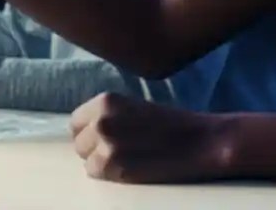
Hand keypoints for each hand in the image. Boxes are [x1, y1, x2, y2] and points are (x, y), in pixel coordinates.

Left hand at [70, 92, 232, 182]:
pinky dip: (109, 174)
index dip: (88, 132)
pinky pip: (95, 172)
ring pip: (85, 158)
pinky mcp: (113, 164)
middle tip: (119, 151)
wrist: (200, 141)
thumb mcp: (132, 108)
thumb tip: (85, 131)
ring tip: (127, 159)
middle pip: (78, 141)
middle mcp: (100, 119)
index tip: (103, 139)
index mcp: (105, 101)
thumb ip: (107, 116)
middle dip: (93, 148)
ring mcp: (105, 142)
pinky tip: (130, 168)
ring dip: (101, 162)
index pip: (76, 122)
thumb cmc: (171, 125)